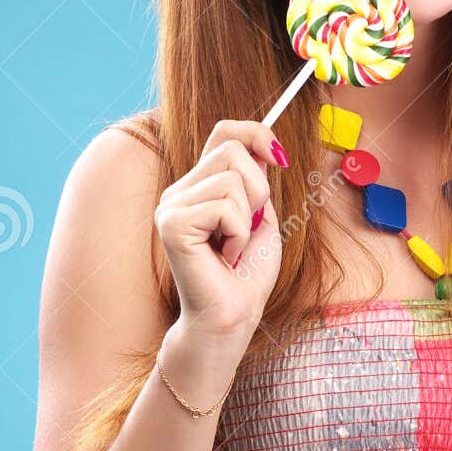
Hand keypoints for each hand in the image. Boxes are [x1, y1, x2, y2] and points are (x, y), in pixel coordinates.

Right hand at [154, 120, 285, 341]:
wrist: (233, 318)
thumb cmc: (247, 275)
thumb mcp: (261, 217)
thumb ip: (256, 181)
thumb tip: (263, 146)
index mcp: (198, 186)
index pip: (224, 132)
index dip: (256, 134)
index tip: (280, 158)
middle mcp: (179, 192)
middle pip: (232, 151)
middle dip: (258, 191)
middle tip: (248, 230)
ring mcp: (171, 206)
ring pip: (232, 179)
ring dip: (248, 219)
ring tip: (234, 248)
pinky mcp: (172, 224)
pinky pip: (224, 207)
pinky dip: (238, 234)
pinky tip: (224, 257)